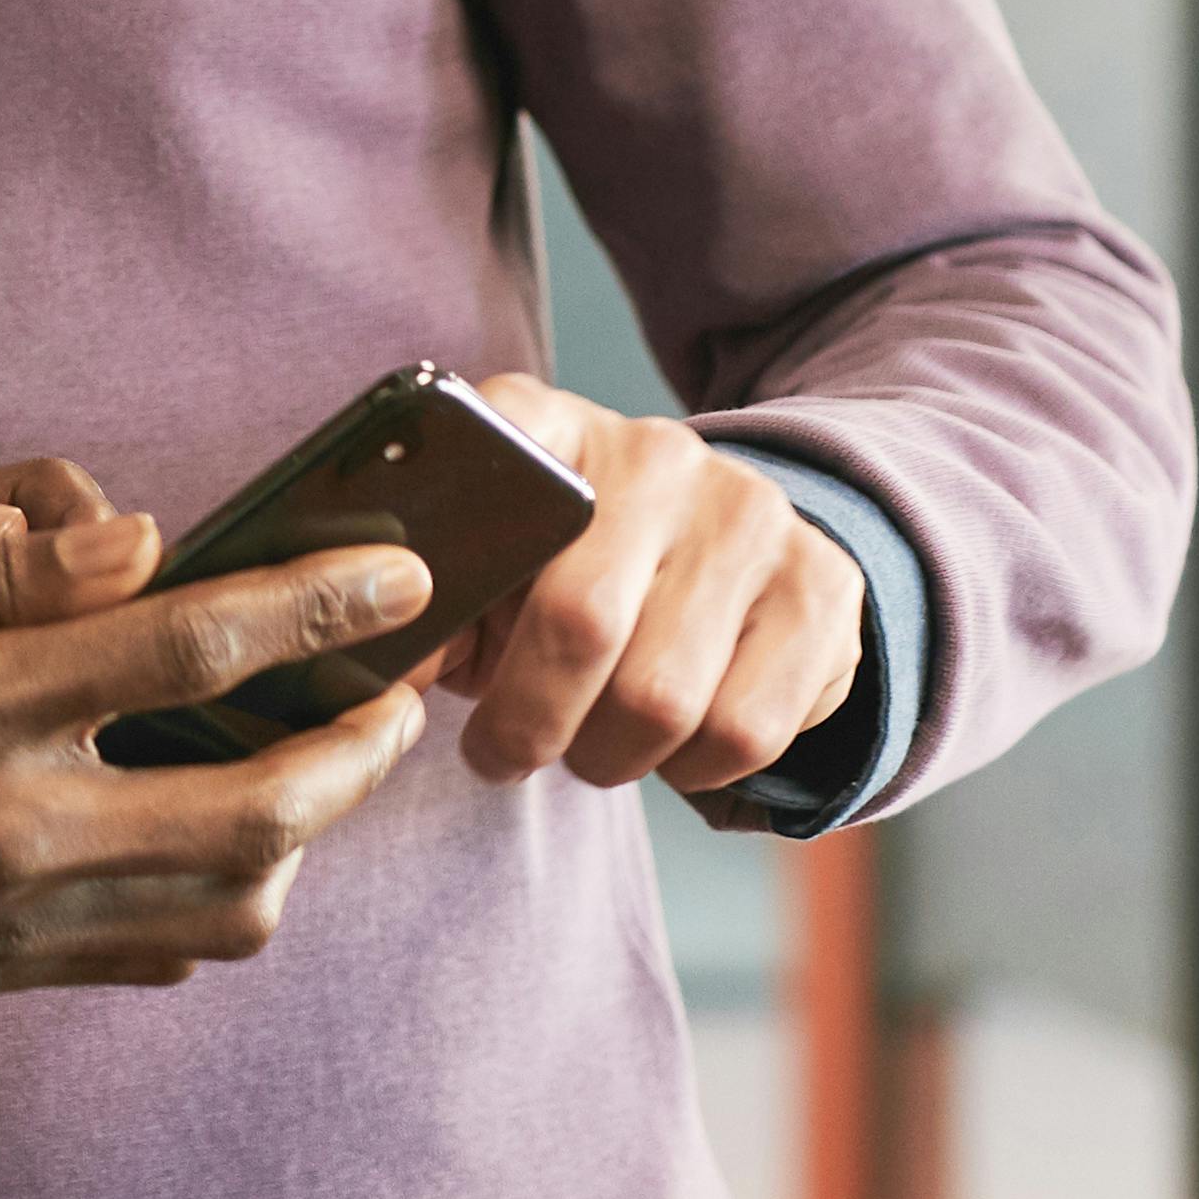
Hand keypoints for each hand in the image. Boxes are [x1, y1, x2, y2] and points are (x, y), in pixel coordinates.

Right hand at [0, 472, 432, 1068]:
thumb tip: (133, 541)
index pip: (187, 645)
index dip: (313, 603)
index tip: (394, 573)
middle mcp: (13, 823)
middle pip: (259, 799)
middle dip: (357, 743)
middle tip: (397, 696)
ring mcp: (20, 914)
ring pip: (236, 897)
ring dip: (308, 832)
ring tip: (320, 766)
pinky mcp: (12, 974)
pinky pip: (166, 952)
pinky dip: (226, 897)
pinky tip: (221, 842)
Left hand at [434, 377, 862, 798]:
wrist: (731, 558)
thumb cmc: (571, 576)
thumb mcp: (494, 571)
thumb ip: (433, 610)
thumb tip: (377, 672)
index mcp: (550, 426)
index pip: (490, 454)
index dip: (448, 560)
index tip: (423, 640)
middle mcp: (654, 453)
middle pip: (581, 621)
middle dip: (529, 721)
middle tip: (505, 754)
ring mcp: (748, 512)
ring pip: (663, 696)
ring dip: (611, 756)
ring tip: (592, 748)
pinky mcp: (821, 584)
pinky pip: (746, 730)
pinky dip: (694, 771)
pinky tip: (672, 748)